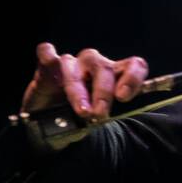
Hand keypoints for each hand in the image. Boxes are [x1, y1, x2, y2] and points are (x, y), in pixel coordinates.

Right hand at [21, 43, 149, 123]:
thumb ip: (114, 113)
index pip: (134, 66)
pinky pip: (46, 54)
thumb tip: (117, 113)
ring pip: (77, 65)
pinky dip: (48, 57)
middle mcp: (96, 66)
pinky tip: (50, 62)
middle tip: (100, 113)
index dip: (132, 78)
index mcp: (117, 76)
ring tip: (81, 110)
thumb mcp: (103, 119)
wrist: (54, 128)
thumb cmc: (84, 120)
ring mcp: (72, 65)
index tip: (123, 97)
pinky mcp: (47, 68)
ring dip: (78, 89)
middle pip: (104, 68)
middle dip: (103, 92)